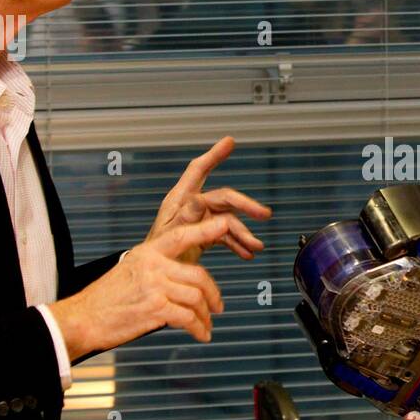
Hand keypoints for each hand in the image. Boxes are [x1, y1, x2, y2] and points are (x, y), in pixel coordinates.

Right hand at [49, 219, 233, 358]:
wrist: (82, 319)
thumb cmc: (106, 299)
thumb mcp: (130, 270)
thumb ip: (156, 268)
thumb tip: (181, 278)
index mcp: (148, 252)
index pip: (182, 236)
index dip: (206, 230)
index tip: (225, 225)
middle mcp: (153, 266)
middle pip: (199, 276)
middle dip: (213, 295)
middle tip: (217, 307)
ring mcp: (155, 286)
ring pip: (196, 298)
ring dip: (205, 316)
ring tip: (206, 325)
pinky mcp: (155, 308)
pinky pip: (188, 318)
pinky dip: (199, 329)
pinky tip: (200, 335)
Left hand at [145, 136, 271, 264]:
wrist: (157, 277)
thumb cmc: (155, 257)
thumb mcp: (168, 237)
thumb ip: (185, 219)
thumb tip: (200, 201)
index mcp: (180, 200)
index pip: (197, 170)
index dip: (213, 155)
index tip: (229, 142)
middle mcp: (193, 206)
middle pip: (224, 198)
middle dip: (246, 206)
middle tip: (264, 214)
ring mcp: (201, 220)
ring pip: (229, 220)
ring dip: (244, 233)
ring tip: (256, 246)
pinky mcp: (206, 234)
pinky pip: (226, 235)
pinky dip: (237, 244)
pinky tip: (246, 253)